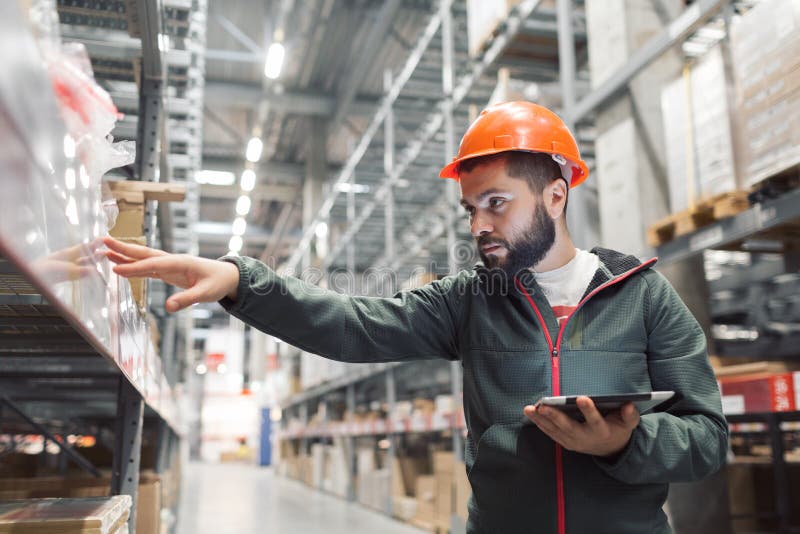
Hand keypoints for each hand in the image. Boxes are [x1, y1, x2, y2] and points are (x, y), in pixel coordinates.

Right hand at [102, 236, 240, 311]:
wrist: (228, 277)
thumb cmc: (218, 283)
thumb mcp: (205, 294)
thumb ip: (187, 300)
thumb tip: (168, 307)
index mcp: (180, 263)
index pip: (153, 264)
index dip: (135, 267)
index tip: (116, 268)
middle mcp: (172, 260)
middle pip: (144, 253)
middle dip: (124, 248)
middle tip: (103, 241)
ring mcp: (170, 264)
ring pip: (144, 259)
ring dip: (125, 255)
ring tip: (105, 252)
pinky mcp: (169, 271)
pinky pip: (148, 267)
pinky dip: (134, 267)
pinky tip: (121, 267)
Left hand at [523, 397, 639, 457]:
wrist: (610, 449)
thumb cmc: (618, 429)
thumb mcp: (628, 424)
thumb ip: (630, 415)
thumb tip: (629, 405)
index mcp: (602, 431)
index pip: (595, 421)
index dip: (589, 410)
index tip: (583, 398)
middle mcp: (585, 438)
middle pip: (568, 427)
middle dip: (555, 417)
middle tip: (543, 406)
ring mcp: (573, 442)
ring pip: (555, 431)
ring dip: (541, 420)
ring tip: (529, 409)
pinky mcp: (565, 442)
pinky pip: (550, 433)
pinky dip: (540, 424)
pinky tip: (531, 413)